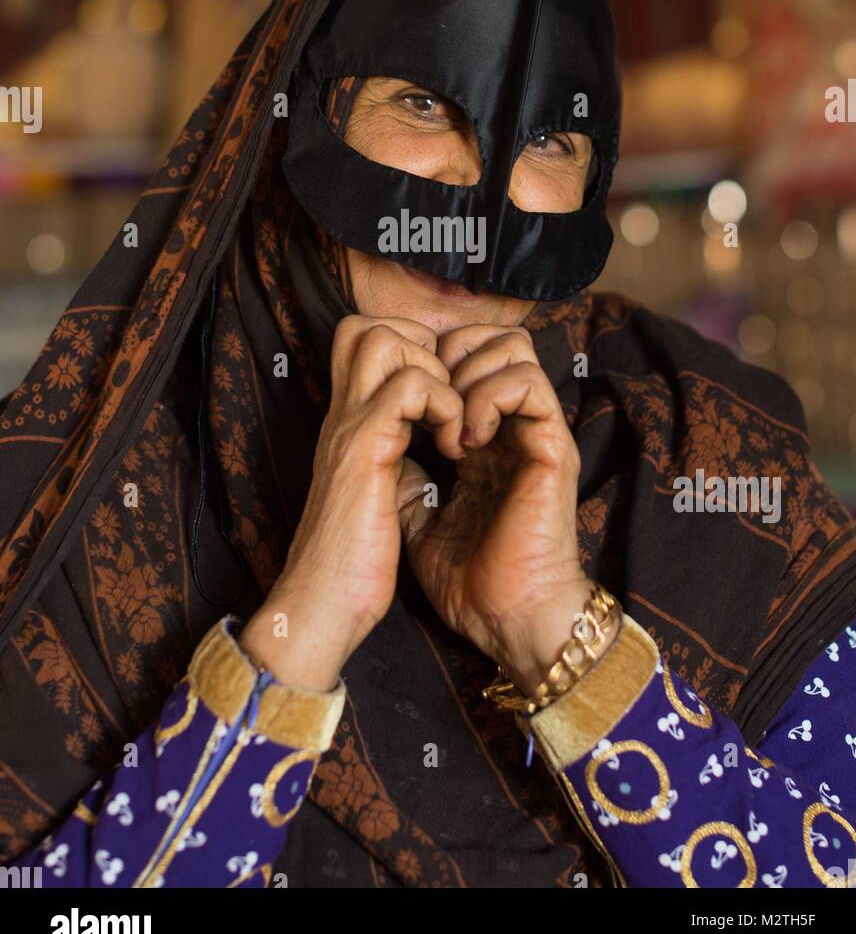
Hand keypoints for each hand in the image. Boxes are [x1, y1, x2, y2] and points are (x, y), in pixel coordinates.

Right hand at [241, 316, 463, 689]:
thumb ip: (394, 462)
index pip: (361, 342)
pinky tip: (453, 448)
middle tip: (446, 399)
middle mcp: (341, 416)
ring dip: (433, 372)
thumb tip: (423, 449)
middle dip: (419, 346)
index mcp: (347, 426)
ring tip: (451, 422)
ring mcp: (349, 427)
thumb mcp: (379, 497)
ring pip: (384, 339)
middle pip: (365, 326)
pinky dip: (444, 405)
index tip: (440, 399)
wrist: (323, 607)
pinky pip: (409, 386)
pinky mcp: (365, 449)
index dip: (409, 350)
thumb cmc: (351, 564)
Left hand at [397, 325, 599, 695]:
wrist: (506, 621)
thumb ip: (408, 477)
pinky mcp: (552, 446)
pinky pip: (528, 383)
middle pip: (496, 336)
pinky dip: (489, 397)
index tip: (406, 402)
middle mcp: (514, 426)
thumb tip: (385, 443)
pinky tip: (467, 441)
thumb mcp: (419, 519)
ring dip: (469, 373)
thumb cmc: (469, 582)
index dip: (432, 361)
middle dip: (451, 352)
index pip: (469, 357)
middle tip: (428, 402)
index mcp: (486, 438)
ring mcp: (536, 432)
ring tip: (449, 425)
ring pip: (514, 346)